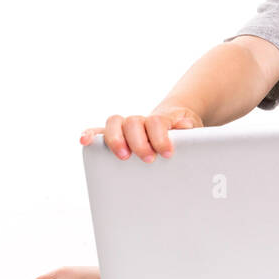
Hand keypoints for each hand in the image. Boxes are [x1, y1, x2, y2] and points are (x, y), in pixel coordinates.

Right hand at [79, 105, 203, 161]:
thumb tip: (186, 128)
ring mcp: (126, 127)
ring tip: (123, 156)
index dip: (160, 137)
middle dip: (139, 142)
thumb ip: (190, 130)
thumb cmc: (183, 133)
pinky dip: (89, 134)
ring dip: (115, 139)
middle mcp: (141, 120)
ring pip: (114, 123)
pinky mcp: (115, 136)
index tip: (168, 153)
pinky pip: (98, 132)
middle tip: (148, 159)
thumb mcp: (193, 132)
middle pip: (133, 122)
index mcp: (161, 119)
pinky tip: (85, 142)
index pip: (156, 122)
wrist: (175, 125)